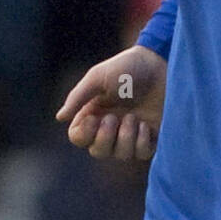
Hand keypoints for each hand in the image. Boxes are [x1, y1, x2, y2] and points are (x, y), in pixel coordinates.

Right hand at [55, 44, 165, 159]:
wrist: (160, 63)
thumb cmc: (128, 67)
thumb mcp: (98, 77)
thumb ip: (78, 97)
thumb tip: (60, 118)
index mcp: (94, 113)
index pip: (79, 137)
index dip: (83, 134)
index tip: (93, 119)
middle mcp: (111, 126)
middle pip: (98, 152)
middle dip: (105, 138)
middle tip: (114, 117)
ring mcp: (132, 132)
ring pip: (121, 155)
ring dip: (126, 137)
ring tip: (134, 117)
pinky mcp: (152, 136)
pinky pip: (142, 154)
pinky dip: (142, 142)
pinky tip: (146, 124)